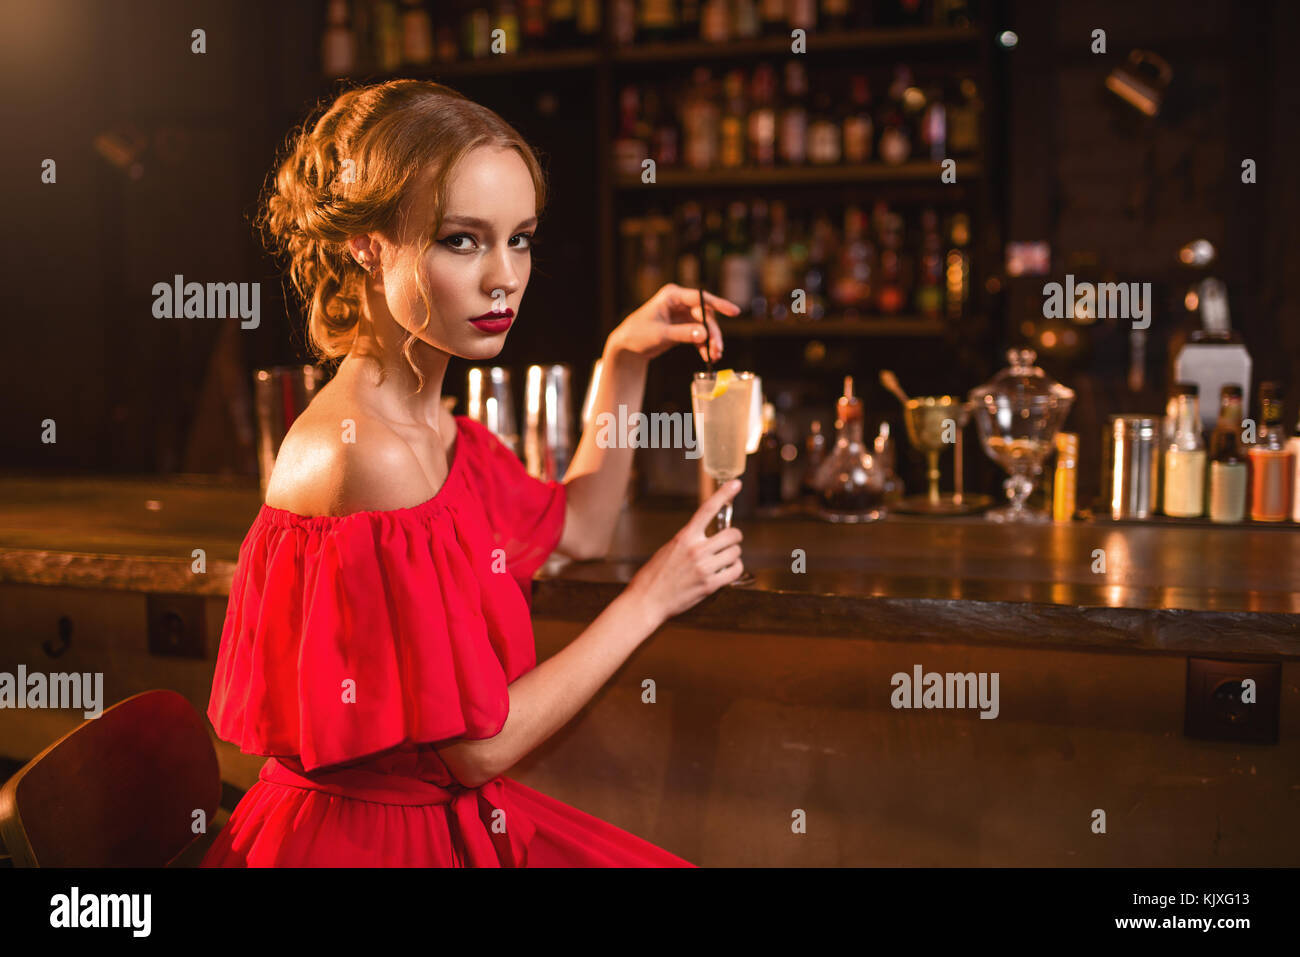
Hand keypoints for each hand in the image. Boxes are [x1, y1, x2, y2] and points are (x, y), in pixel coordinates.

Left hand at [607, 283, 740, 362]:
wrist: (627, 346)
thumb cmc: (638, 335)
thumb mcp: (660, 335)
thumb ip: (683, 333)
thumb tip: (704, 334)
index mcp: (672, 296)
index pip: (700, 298)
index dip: (719, 304)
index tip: (734, 312)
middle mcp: (679, 303)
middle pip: (705, 315)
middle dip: (713, 333)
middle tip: (718, 350)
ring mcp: (682, 315)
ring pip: (704, 326)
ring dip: (710, 341)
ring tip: (714, 357)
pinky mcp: (683, 327)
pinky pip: (699, 334)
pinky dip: (704, 345)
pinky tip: (708, 357)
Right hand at [625, 479, 745, 624]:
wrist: (647, 601)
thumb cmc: (655, 576)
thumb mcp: (669, 550)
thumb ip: (689, 542)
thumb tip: (709, 540)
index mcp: (684, 537)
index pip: (707, 510)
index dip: (723, 494)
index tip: (736, 484)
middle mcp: (696, 549)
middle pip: (732, 534)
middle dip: (734, 538)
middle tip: (728, 543)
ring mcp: (704, 567)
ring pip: (736, 553)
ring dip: (733, 556)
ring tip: (722, 561)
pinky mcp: (709, 585)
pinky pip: (735, 570)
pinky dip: (734, 569)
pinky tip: (726, 572)